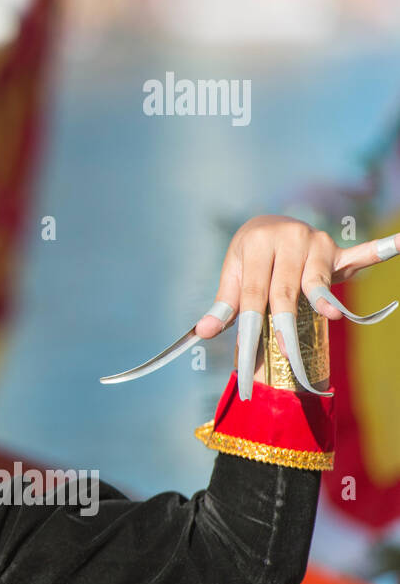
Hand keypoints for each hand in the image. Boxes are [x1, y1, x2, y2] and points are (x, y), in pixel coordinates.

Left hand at [99, 215, 397, 396]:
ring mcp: (314, 242)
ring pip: (316, 279)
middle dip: (284, 325)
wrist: (267, 224)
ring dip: (322, 300)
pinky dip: (381, 249)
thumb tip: (203, 333)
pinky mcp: (336, 250)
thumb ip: (224, 305)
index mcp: (254, 244)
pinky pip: (360, 253)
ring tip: (329, 316)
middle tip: (286, 356)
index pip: (253, 295)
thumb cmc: (248, 258)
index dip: (249, 329)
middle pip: (285, 290)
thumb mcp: (233, 275)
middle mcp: (286, 238)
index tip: (246, 358)